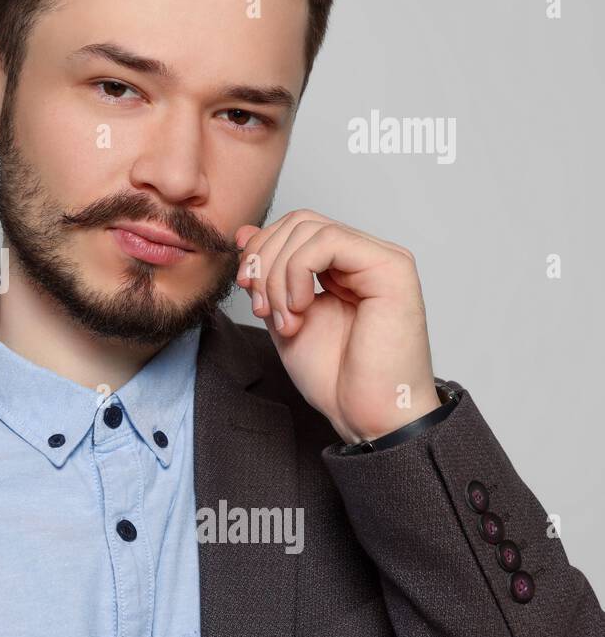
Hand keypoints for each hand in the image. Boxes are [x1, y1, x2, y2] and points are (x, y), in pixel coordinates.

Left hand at [234, 209, 441, 444]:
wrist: (367, 414)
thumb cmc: (335, 377)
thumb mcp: (282, 317)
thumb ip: (267, 276)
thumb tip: (244, 232)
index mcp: (341, 267)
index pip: (293, 228)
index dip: (260, 250)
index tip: (247, 290)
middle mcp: (364, 257)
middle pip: (298, 221)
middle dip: (263, 259)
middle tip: (260, 306)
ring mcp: (380, 259)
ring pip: (308, 227)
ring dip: (278, 273)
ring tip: (285, 318)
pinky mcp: (392, 268)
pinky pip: (329, 241)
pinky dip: (298, 272)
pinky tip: (301, 308)